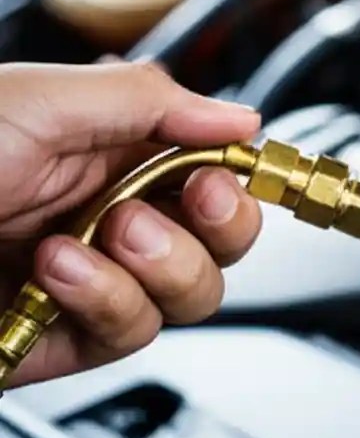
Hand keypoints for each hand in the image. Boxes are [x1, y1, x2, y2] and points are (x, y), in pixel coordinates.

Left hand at [0, 62, 262, 387]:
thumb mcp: (39, 100)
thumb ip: (150, 103)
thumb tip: (241, 120)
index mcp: (111, 154)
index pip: (213, 177)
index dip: (236, 181)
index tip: (228, 175)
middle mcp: (112, 217)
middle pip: (222, 245)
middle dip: (213, 229)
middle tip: (181, 205)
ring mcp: (92, 280)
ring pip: (190, 295)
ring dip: (155, 265)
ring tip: (95, 236)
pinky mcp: (65, 337)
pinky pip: (130, 332)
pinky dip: (105, 300)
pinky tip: (54, 271)